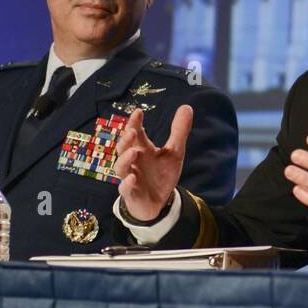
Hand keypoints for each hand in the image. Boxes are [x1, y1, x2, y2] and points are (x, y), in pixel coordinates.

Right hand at [114, 105, 191, 219]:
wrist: (159, 201)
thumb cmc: (161, 174)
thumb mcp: (175, 152)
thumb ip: (179, 131)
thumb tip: (187, 106)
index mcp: (142, 150)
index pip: (136, 133)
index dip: (135, 123)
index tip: (138, 112)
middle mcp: (133, 162)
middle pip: (123, 148)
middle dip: (126, 140)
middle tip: (132, 131)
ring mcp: (130, 177)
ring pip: (120, 167)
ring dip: (124, 159)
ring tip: (133, 152)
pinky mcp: (132, 194)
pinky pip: (125, 189)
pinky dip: (127, 184)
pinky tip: (132, 178)